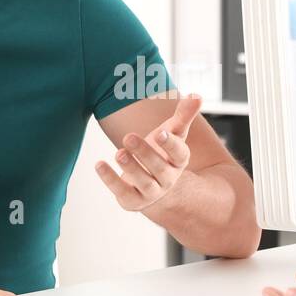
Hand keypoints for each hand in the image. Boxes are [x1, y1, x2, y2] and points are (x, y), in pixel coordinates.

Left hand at [95, 94, 201, 211]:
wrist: (149, 183)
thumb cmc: (160, 152)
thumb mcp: (171, 132)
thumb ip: (183, 115)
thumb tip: (196, 95)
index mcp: (178, 162)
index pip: (180, 155)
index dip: (171, 145)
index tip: (160, 133)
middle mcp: (167, 179)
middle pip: (159, 168)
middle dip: (144, 153)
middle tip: (128, 137)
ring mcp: (150, 192)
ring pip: (143, 182)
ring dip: (130, 167)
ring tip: (119, 152)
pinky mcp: (132, 200)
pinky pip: (122, 192)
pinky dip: (110, 179)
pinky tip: (99, 164)